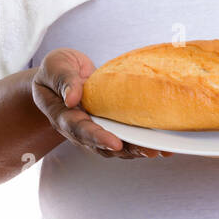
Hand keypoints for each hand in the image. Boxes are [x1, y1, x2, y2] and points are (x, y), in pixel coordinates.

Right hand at [32, 48, 171, 158]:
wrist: (60, 75)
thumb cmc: (55, 70)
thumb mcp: (55, 67)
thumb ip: (63, 81)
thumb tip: (72, 97)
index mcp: (64, 116)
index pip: (80, 129)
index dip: (98, 138)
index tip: (115, 143)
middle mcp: (81, 128)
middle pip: (103, 145)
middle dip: (128, 149)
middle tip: (149, 151)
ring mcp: (96, 128)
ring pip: (118, 146)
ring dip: (139, 149)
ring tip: (161, 150)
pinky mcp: (110, 125)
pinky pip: (126, 137)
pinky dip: (143, 142)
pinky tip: (163, 144)